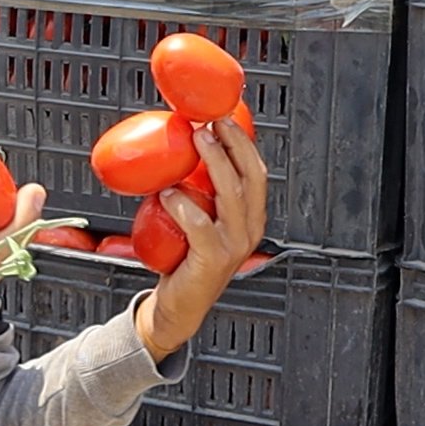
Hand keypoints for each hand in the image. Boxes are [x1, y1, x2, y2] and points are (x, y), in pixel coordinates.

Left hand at [135, 118, 267, 361]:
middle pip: (250, 178)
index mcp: (250, 218)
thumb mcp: (200, 222)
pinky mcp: (212, 261)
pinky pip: (200, 226)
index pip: (256, 173)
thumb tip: (172, 153)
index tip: (223, 118)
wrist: (177, 308)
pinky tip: (168, 192)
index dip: (243, 143)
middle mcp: (248, 231)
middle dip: (233, 145)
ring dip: (213, 163)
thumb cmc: (185, 260)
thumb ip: (198, 195)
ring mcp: (233, 247)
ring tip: (195, 142)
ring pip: (230, 195)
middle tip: (210, 123)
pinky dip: (184, 206)